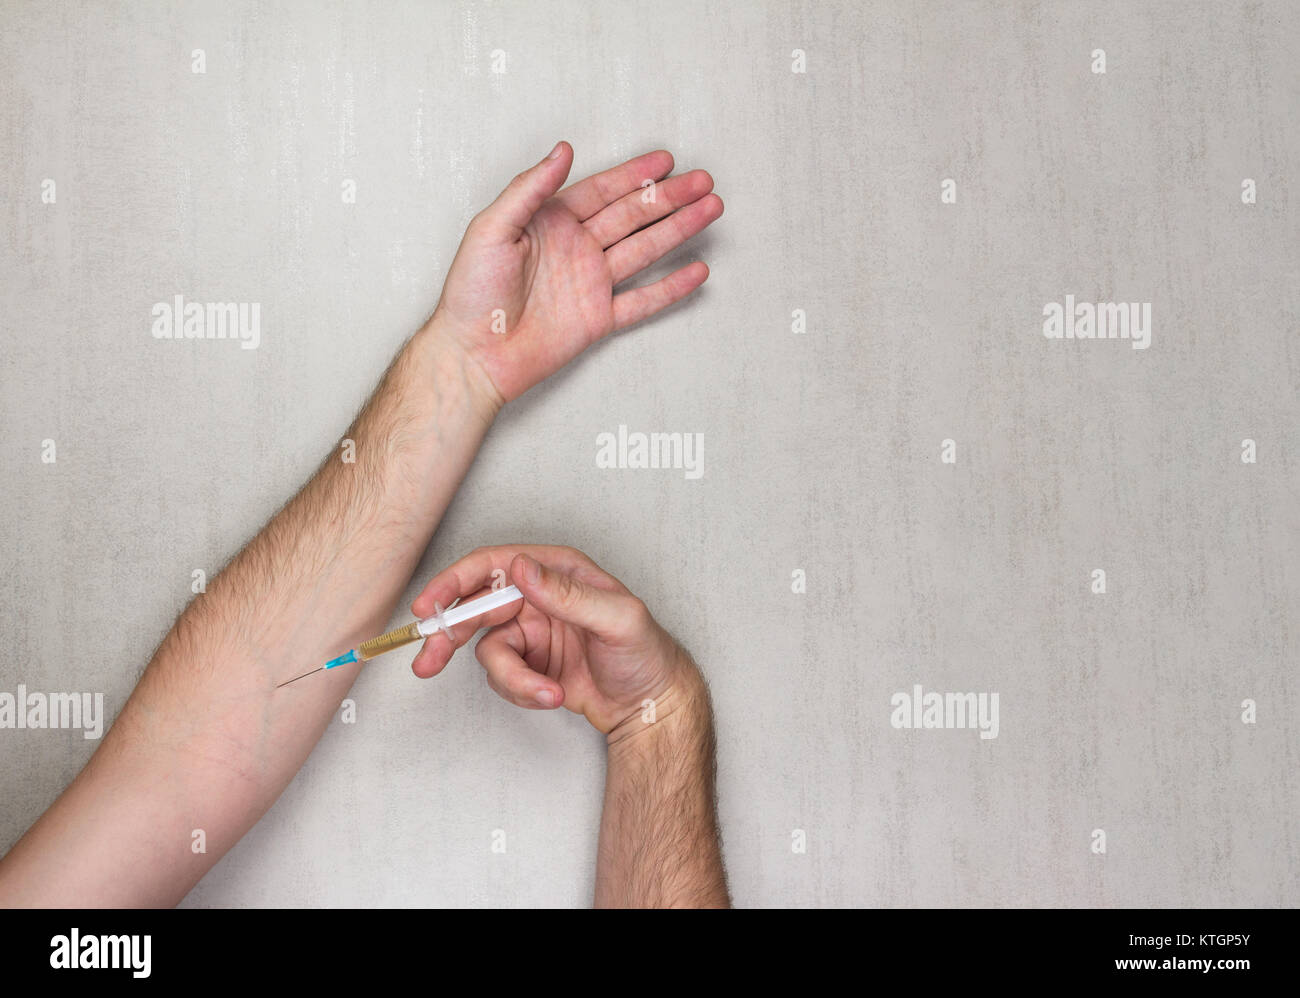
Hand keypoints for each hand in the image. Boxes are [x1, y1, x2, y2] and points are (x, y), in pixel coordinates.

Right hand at [410, 545, 698, 733]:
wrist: (650, 704)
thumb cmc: (645, 653)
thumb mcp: (616, 619)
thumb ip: (567, 593)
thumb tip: (521, 568)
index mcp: (557, 570)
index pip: (494, 565)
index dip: (455, 582)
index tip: (430, 606)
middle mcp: (538, 596)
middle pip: (475, 607)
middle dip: (449, 636)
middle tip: (428, 662)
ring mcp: (530, 631)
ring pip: (488, 652)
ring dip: (512, 678)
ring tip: (546, 693)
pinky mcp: (528, 663)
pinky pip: (503, 677)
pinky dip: (523, 691)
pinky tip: (553, 695)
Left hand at [428, 142, 723, 406]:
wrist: (473, 354)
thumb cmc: (471, 294)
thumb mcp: (491, 229)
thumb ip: (528, 189)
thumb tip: (561, 150)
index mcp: (550, 224)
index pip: (602, 191)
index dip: (634, 174)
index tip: (665, 160)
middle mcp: (576, 250)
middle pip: (631, 216)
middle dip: (669, 197)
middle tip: (702, 182)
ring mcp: (590, 284)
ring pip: (645, 250)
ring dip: (678, 230)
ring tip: (710, 210)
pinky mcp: (598, 319)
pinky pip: (643, 301)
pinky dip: (671, 288)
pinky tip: (696, 271)